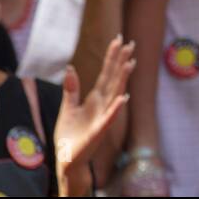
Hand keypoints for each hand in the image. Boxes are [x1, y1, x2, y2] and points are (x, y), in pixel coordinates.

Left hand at [55, 36, 134, 195]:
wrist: (67, 158)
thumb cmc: (70, 134)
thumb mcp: (67, 107)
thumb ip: (71, 88)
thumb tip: (70, 67)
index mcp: (95, 98)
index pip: (106, 73)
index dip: (112, 57)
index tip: (118, 40)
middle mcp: (102, 104)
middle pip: (113, 79)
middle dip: (121, 62)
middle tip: (130, 43)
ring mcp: (102, 117)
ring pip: (115, 94)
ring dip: (123, 79)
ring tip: (130, 62)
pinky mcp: (98, 131)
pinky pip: (108, 118)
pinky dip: (116, 109)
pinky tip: (123, 98)